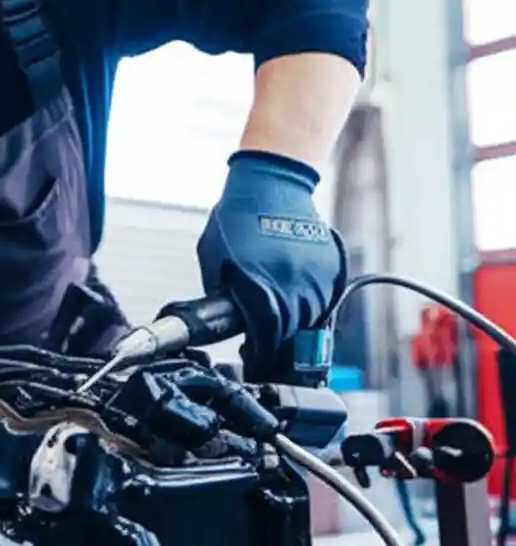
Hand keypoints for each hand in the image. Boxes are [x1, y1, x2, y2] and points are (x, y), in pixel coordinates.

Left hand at [197, 151, 346, 381]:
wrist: (273, 182)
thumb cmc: (238, 217)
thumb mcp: (214, 260)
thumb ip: (222, 293)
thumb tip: (223, 319)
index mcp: (261, 286)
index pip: (266, 337)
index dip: (260, 356)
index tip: (254, 362)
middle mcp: (294, 285)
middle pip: (291, 336)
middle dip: (277, 350)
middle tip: (265, 355)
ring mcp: (316, 277)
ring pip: (311, 323)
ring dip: (295, 333)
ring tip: (279, 334)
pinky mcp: (331, 268)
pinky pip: (324, 302)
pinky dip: (311, 311)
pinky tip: (295, 309)